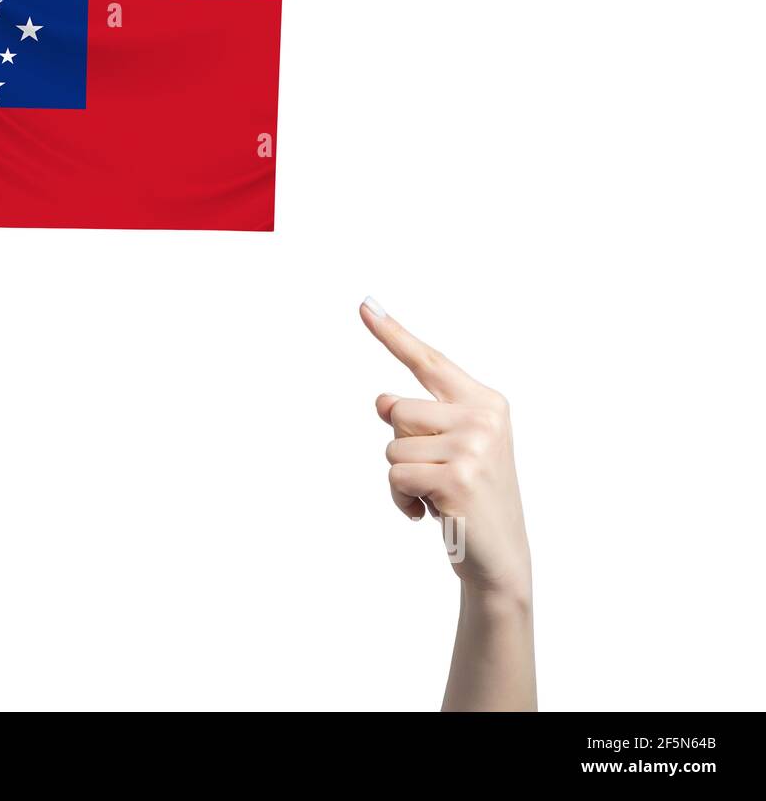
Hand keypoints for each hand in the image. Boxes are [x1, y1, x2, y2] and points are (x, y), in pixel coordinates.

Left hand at [361, 297, 535, 709]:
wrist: (498, 559)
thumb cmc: (469, 499)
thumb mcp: (454, 449)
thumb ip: (423, 417)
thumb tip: (382, 400)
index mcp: (484, 401)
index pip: (428, 360)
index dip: (392, 332)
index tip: (363, 303)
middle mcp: (482, 415)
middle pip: (394, 408)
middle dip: (401, 444)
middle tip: (435, 473)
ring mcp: (473, 444)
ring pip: (390, 445)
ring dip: (401, 477)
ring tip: (435, 495)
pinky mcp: (457, 475)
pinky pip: (394, 475)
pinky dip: (401, 501)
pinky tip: (428, 514)